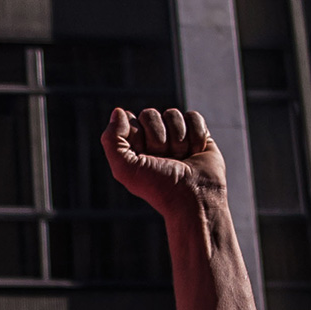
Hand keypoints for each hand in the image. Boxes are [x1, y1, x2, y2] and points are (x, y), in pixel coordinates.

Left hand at [100, 106, 225, 210]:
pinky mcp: (198, 134)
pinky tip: (195, 152)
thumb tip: (119, 111)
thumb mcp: (125, 168)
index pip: (130, 120)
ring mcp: (176, 135)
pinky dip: (195, 135)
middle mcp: (153, 140)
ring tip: (181, 159)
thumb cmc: (159, 187)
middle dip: (158, 138)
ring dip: (178, 139)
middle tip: (164, 159)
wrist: (195, 198)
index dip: (137, 135)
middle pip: (150, 114)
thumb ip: (112, 140)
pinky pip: (193, 117)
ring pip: (173, 114)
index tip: (144, 155)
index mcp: (134, 147)